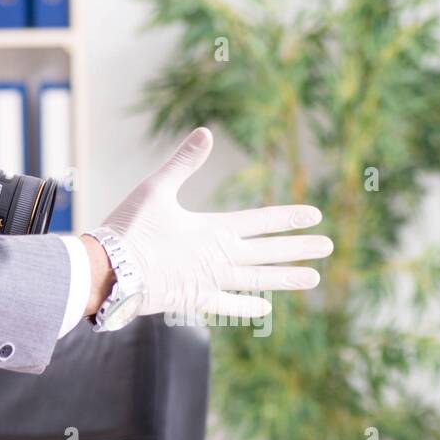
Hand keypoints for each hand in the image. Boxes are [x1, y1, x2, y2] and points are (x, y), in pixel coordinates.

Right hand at [102, 127, 332, 321]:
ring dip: (285, 278)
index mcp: (214, 229)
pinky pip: (229, 304)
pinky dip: (248, 305)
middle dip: (299, 248)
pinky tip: (265, 308)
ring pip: (258, 280)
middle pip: (268, 252)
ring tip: (312, 278)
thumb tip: (205, 132)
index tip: (315, 216)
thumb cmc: (130, 227)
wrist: (110, 272)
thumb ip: (183, 162)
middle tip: (328, 247)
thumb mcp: (155, 188)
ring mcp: (210, 282)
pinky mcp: (195, 300)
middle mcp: (220, 257)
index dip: (288, 216)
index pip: (261, 221)